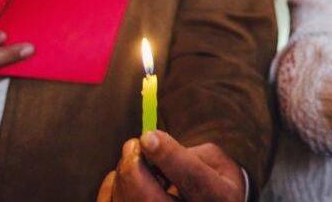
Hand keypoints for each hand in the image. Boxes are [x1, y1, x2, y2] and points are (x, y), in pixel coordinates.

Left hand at [98, 130, 245, 201]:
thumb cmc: (212, 179)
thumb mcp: (215, 161)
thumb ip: (185, 154)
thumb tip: (149, 146)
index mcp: (219, 196)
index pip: (193, 179)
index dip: (168, 156)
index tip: (147, 136)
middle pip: (151, 200)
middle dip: (133, 168)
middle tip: (132, 144)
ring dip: (124, 175)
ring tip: (135, 159)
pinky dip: (112, 188)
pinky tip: (121, 177)